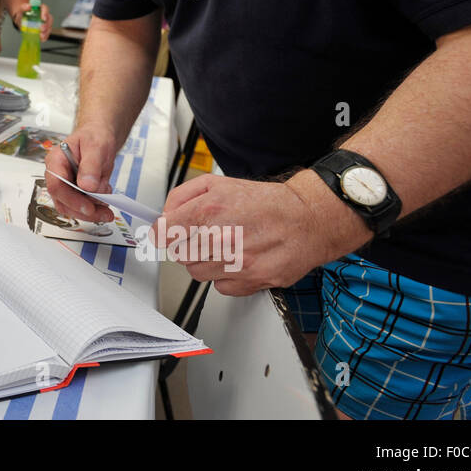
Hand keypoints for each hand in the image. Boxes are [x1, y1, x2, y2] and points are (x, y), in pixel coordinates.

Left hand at [12, 5, 53, 39]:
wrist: (21, 19)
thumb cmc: (23, 13)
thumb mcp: (21, 9)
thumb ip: (24, 7)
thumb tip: (28, 6)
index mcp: (40, 9)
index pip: (45, 9)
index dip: (45, 13)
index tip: (43, 18)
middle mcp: (44, 16)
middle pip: (49, 19)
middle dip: (46, 25)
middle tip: (41, 28)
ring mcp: (45, 23)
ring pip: (49, 27)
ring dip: (46, 32)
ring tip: (41, 35)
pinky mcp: (44, 30)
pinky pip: (47, 34)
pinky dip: (45, 37)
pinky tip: (41, 38)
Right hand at [43, 123, 120, 222]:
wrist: (99, 137)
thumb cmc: (94, 137)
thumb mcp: (96, 146)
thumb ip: (91, 165)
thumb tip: (87, 186)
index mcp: (56, 160)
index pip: (56, 185)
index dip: (71, 199)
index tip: (89, 207)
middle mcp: (58, 175)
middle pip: (63, 201)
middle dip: (84, 211)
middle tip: (104, 213)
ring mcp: (66, 185)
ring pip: (72, 208)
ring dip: (91, 213)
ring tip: (107, 208)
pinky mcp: (75, 192)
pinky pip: (81, 207)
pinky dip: (95, 208)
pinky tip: (105, 199)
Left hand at [152, 172, 371, 296]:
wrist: (308, 219)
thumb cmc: (267, 202)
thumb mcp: (218, 183)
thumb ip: (183, 197)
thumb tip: (164, 215)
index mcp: (210, 210)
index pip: (165, 232)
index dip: (162, 233)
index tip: (165, 233)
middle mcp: (222, 237)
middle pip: (179, 254)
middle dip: (187, 245)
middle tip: (204, 236)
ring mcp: (238, 262)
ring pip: (197, 273)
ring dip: (205, 261)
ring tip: (224, 247)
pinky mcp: (253, 281)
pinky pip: (220, 287)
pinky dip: (225, 277)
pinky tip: (238, 260)